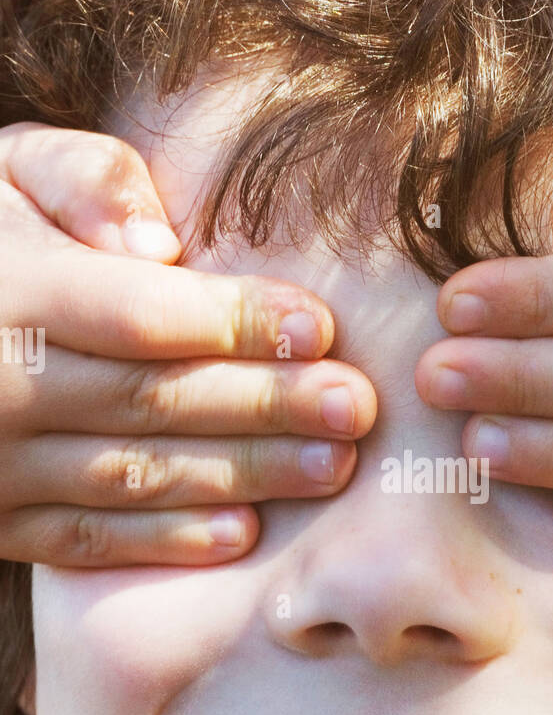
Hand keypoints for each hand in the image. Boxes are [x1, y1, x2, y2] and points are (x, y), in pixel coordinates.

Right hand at [0, 123, 375, 565]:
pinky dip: (166, 540)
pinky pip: (86, 541)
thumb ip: (82, 179)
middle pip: (149, 398)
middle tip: (354, 408)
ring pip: (131, 475)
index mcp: (7, 292)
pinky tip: (243, 532)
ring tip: (331, 467)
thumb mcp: (5, 172)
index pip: (135, 313)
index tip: (320, 328)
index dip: (234, 323)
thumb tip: (158, 240)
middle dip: (263, 405)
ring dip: (239, 475)